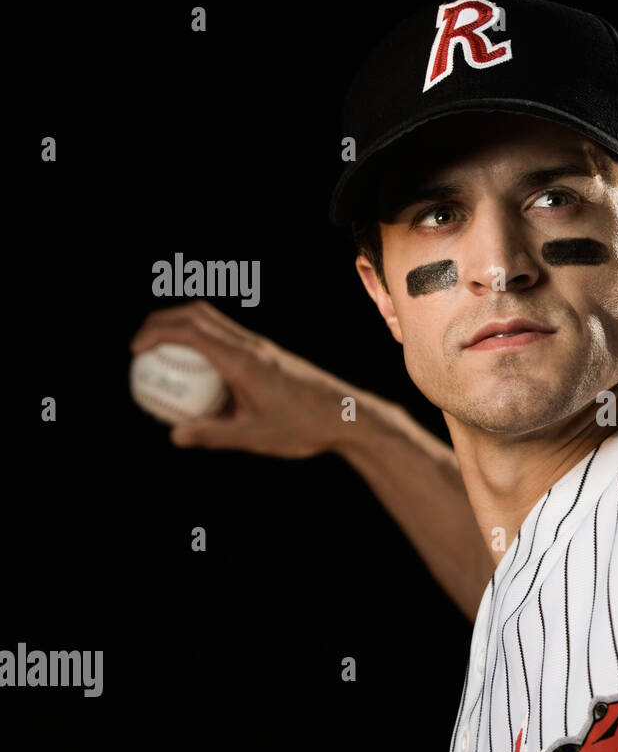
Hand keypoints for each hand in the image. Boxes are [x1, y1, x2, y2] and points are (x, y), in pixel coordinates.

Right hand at [129, 300, 358, 457]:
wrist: (348, 415)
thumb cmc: (304, 428)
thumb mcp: (255, 436)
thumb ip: (213, 434)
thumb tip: (175, 435)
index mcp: (244, 361)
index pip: (191, 332)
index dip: (156, 333)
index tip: (135, 351)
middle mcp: (252, 346)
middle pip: (198, 315)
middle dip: (162, 321)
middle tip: (139, 346)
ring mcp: (262, 347)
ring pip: (214, 321)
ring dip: (183, 327)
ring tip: (160, 355)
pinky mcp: (269, 354)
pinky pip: (227, 337)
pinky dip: (203, 343)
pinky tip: (196, 374)